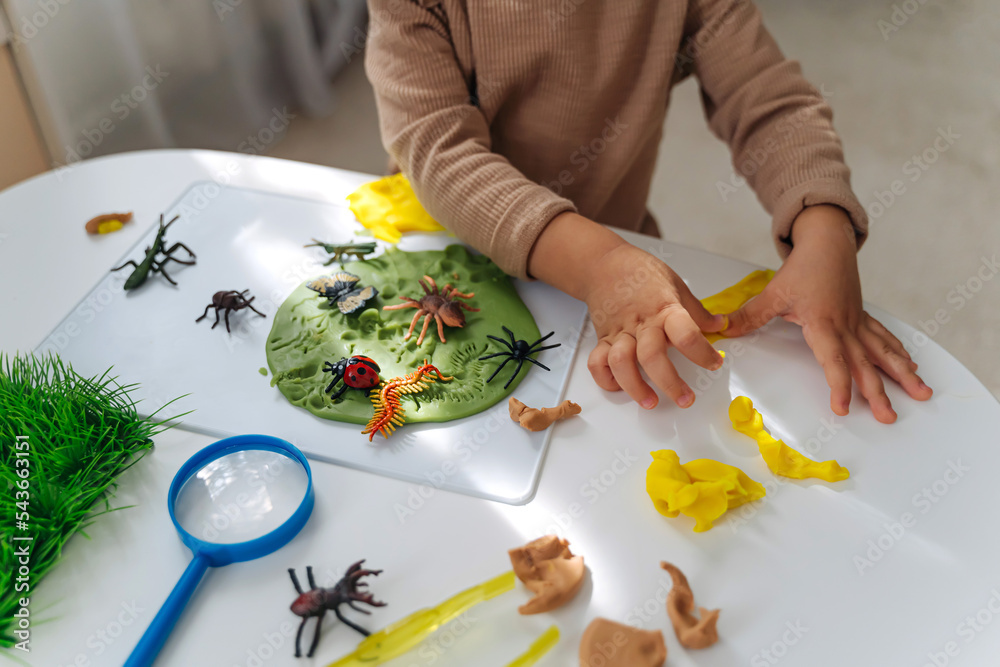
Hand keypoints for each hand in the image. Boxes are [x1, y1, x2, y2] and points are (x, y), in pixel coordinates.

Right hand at [527, 212, 725, 408]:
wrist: (603, 264)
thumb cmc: (640, 272)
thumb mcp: (676, 285)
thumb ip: (696, 311)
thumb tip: (719, 325)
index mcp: (663, 308)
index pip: (685, 333)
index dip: (702, 353)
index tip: (714, 363)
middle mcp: (640, 322)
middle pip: (652, 355)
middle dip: (669, 382)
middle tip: (684, 399)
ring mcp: (618, 332)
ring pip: (621, 362)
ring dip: (634, 386)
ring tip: (650, 402)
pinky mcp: (601, 338)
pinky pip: (597, 362)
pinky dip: (605, 378)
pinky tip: (619, 387)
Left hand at [724, 205, 932, 422]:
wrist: (827, 241)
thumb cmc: (802, 268)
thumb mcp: (772, 293)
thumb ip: (748, 316)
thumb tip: (719, 329)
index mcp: (823, 323)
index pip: (833, 360)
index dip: (839, 384)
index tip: (843, 407)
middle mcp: (845, 325)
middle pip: (864, 363)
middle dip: (878, 391)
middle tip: (889, 417)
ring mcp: (857, 321)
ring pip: (882, 352)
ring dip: (902, 374)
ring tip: (922, 393)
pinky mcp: (862, 316)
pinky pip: (884, 338)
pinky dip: (898, 354)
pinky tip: (912, 368)